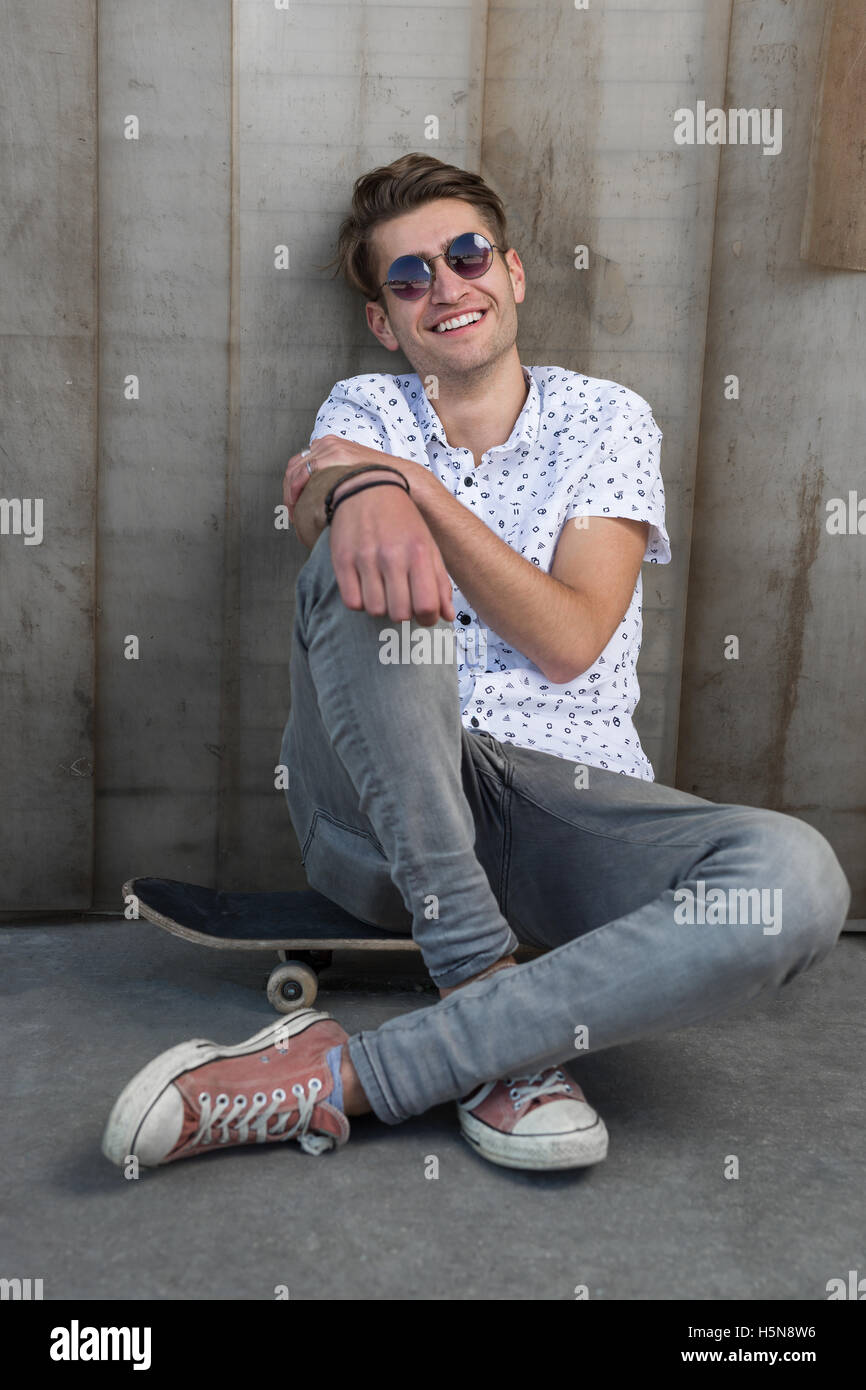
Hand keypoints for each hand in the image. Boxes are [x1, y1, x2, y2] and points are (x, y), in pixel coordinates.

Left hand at [283, 435, 411, 522]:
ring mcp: (329, 447)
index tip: (293, 505)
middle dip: (289, 492)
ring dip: (290, 495)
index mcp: (328, 446)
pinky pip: (303, 474)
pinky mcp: (332, 455)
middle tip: (292, 513)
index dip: (292, 487)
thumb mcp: (350, 476)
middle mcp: (326, 443)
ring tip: (295, 515)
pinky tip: (299, 507)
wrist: (397, 477)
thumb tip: (319, 498)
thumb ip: (333, 479)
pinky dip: (296, 492)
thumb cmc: (376, 482)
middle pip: (294, 467)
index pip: (299, 464)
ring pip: (295, 472)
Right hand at [328, 473, 454, 626]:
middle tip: (402, 599)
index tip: (425, 613)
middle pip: (399, 613)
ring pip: (375, 610)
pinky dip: (360, 601)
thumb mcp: (428, 545)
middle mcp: (392, 556)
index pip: (426, 606)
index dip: (428, 618)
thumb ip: (440, 582)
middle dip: (404, 613)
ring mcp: (364, 559)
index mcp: (418, 552)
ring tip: (383, 591)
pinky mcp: (342, 561)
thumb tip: (447, 616)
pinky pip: (352, 602)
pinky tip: (366, 587)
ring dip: (381, 607)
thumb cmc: (402, 520)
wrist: (368, 487)